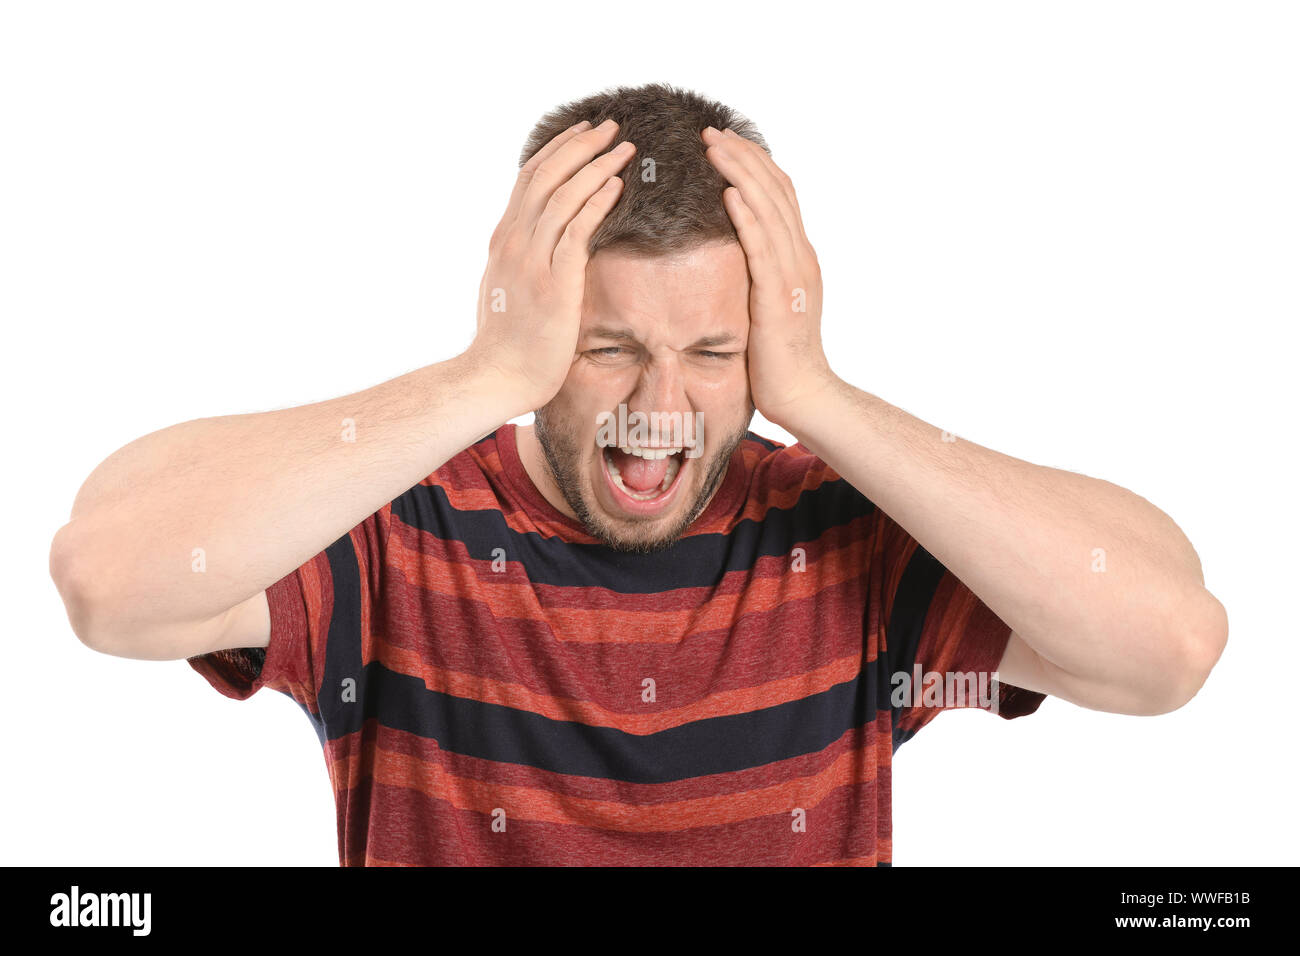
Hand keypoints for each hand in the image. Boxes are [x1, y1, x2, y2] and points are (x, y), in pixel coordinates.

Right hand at [468, 119, 635, 410]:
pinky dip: (596, 201)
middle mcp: (513, 241)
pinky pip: (576, 230)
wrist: (495, 376)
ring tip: (624, 147)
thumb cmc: (507, 343)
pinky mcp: (553, 283)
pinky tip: (616, 184)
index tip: (584, 133)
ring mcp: (531, 260)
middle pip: (547, 175)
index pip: (530, 179)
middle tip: (612, 126)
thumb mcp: (507, 289)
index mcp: (504, 240)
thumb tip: (538, 248)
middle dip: (581, 145)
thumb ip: (522, 262)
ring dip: (596, 165)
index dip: (558, 150)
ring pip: (563, 195)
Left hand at [701, 126, 837, 429]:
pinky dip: (747, 218)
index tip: (726, 141)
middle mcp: (800, 256)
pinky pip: (762, 249)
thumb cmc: (776, 356)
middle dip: (743, 157)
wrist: (802, 393)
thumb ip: (757, 272)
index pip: (780, 195)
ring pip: (769, 210)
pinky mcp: (778, 296)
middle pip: (775, 191)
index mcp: (798, 255)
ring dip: (741, 174)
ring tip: (714, 148)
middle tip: (712, 131)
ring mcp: (793, 274)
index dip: (755, 163)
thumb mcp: (767, 302)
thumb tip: (732, 251)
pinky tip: (728, 194)